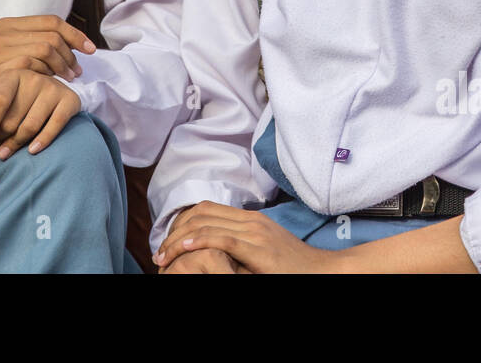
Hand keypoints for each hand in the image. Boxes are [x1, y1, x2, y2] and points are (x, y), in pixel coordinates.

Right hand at [0, 15, 96, 112]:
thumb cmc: (4, 71)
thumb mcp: (19, 49)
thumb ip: (41, 41)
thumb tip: (79, 41)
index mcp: (9, 24)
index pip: (51, 21)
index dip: (75, 34)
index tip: (90, 49)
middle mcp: (3, 33)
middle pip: (51, 36)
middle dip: (70, 55)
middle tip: (77, 71)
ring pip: (44, 50)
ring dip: (62, 66)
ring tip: (69, 78)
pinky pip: (33, 67)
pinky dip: (46, 75)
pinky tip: (50, 83)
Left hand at [0, 67, 81, 159]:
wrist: (54, 91)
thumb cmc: (19, 98)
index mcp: (13, 75)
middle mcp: (34, 78)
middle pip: (13, 118)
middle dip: (1, 138)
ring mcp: (53, 89)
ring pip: (30, 126)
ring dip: (16, 144)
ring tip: (5, 154)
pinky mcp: (69, 100)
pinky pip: (54, 126)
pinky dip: (42, 141)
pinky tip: (32, 151)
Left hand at [153, 200, 338, 272]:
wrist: (322, 271)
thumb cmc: (293, 266)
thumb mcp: (262, 250)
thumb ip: (240, 245)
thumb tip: (211, 250)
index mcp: (250, 218)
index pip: (205, 209)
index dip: (180, 224)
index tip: (167, 244)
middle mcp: (250, 220)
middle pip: (200, 214)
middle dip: (173, 233)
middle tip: (159, 254)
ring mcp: (254, 232)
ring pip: (204, 224)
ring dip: (177, 241)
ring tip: (163, 257)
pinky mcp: (258, 247)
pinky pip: (220, 238)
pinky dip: (196, 242)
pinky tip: (181, 251)